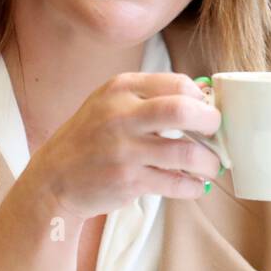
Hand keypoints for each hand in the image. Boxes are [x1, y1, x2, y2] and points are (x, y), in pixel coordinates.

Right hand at [24, 71, 223, 221]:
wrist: (54, 178)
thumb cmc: (92, 137)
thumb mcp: (110, 103)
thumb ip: (150, 97)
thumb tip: (204, 96)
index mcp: (120, 89)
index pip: (177, 83)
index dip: (201, 98)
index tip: (206, 110)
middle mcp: (121, 115)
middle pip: (183, 110)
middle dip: (211, 121)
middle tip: (215, 131)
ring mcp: (124, 150)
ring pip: (186, 153)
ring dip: (209, 162)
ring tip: (211, 166)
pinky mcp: (128, 181)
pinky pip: (176, 183)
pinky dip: (194, 186)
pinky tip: (195, 185)